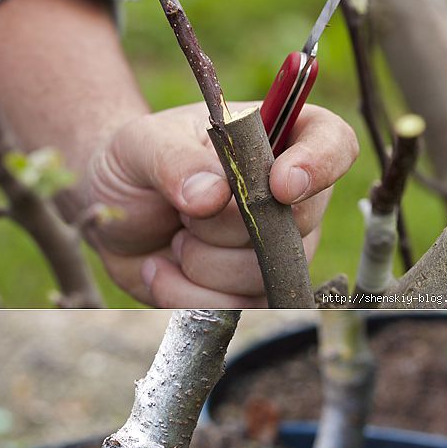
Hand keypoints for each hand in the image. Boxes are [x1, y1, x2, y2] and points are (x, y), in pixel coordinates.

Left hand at [87, 101, 358, 307]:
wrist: (113, 214)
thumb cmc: (136, 164)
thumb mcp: (142, 145)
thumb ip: (174, 161)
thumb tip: (212, 195)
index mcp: (278, 137)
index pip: (333, 144)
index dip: (318, 166)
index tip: (280, 185)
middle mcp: (289, 197)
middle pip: (296, 224)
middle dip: (226, 226)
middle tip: (184, 211)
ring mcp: (275, 251)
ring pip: (262, 275)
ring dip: (201, 264)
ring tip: (174, 238)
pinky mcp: (250, 294)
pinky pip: (236, 310)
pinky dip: (186, 296)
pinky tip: (163, 269)